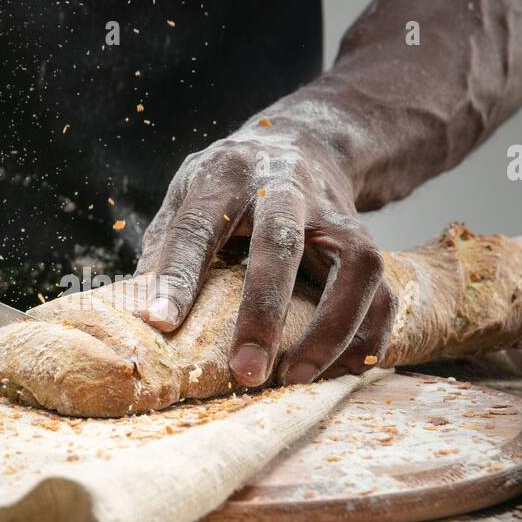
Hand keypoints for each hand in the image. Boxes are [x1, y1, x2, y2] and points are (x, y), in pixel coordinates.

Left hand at [136, 119, 393, 386]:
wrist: (301, 143)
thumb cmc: (229, 185)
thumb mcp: (185, 195)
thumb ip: (164, 247)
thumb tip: (139, 317)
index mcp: (225, 175)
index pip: (197, 227)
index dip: (177, 276)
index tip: (159, 324)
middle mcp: (285, 186)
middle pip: (279, 243)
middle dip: (263, 311)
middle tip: (245, 370)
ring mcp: (333, 213)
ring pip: (352, 266)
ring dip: (329, 329)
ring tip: (298, 378)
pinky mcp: (365, 239)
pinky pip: (382, 289)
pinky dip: (369, 332)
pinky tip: (345, 369)